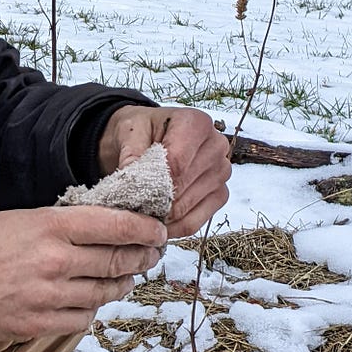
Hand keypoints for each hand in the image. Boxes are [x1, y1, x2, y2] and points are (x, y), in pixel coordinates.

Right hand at [0, 206, 165, 351]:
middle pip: (118, 261)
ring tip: (126, 277)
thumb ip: (55, 224)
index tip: (157, 230)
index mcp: (49, 225)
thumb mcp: (13, 218)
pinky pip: (80, 319)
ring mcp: (46, 297)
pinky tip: (89, 301)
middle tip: (151, 254)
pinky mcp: (35, 325)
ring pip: (104, 292)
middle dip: (142, 257)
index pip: (118, 226)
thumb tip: (95, 228)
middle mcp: (54, 261)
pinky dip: (91, 309)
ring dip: (121, 284)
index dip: (145, 230)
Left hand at [97, 105, 231, 236]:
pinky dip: (173, 228)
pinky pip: (196, 222)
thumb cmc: (141, 132)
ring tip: (139, 213)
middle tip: (130, 206)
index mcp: (197, 123)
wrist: (149, 138)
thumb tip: (132, 178)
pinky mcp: (220, 194)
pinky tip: (155, 224)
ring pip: (187, 207)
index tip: (131, 190)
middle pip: (182, 186)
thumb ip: (131, 152)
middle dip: (154, 200)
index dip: (152, 181)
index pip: (177, 162)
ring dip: (161, 216)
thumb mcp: (129, 133)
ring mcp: (221, 172)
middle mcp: (216, 145)